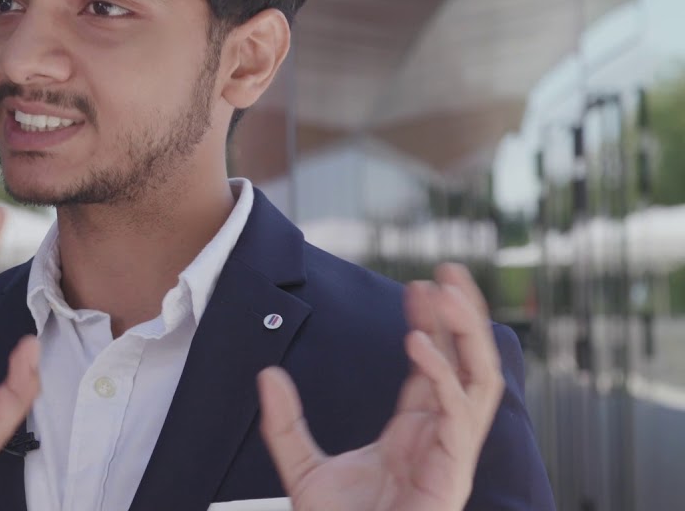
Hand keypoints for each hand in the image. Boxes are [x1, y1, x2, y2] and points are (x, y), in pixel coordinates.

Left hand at [258, 263, 504, 510]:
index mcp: (415, 432)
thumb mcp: (302, 468)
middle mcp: (440, 438)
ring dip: (467, 334)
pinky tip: (418, 343)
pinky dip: (443, 375)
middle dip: (464, 317)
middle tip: (447, 271)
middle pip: (469, 366)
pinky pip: (457, 415)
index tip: (416, 286)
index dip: (430, 326)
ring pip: (479, 382)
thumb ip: (286, 422)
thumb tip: (267, 373)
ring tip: (446, 291)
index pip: (434, 367)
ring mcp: (450, 455)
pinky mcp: (450, 474)